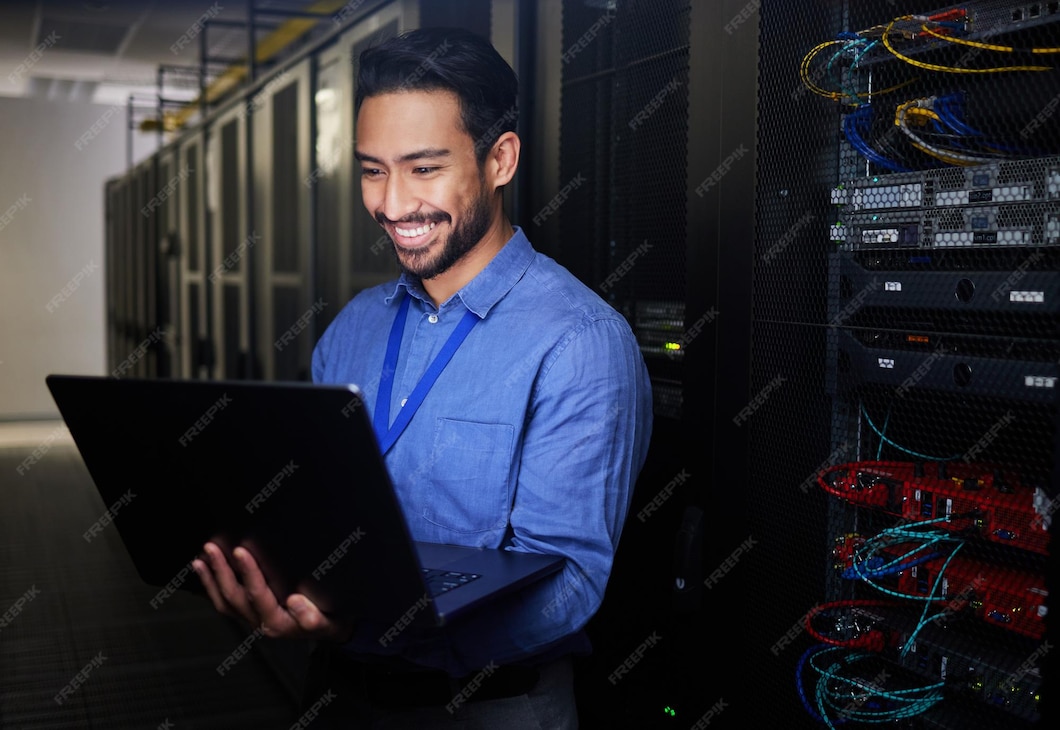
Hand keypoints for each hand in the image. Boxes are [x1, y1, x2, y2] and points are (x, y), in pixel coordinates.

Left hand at [193, 542, 353, 642]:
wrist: (327, 631)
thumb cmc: (327, 622)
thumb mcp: (327, 621)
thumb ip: (311, 616)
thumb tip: (294, 601)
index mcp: (277, 623)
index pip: (258, 595)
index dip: (247, 573)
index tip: (240, 552)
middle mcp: (260, 622)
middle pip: (234, 597)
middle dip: (221, 571)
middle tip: (212, 548)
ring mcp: (252, 619)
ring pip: (225, 601)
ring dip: (211, 579)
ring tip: (201, 558)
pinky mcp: (249, 614)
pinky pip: (226, 602)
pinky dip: (212, 586)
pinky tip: (207, 571)